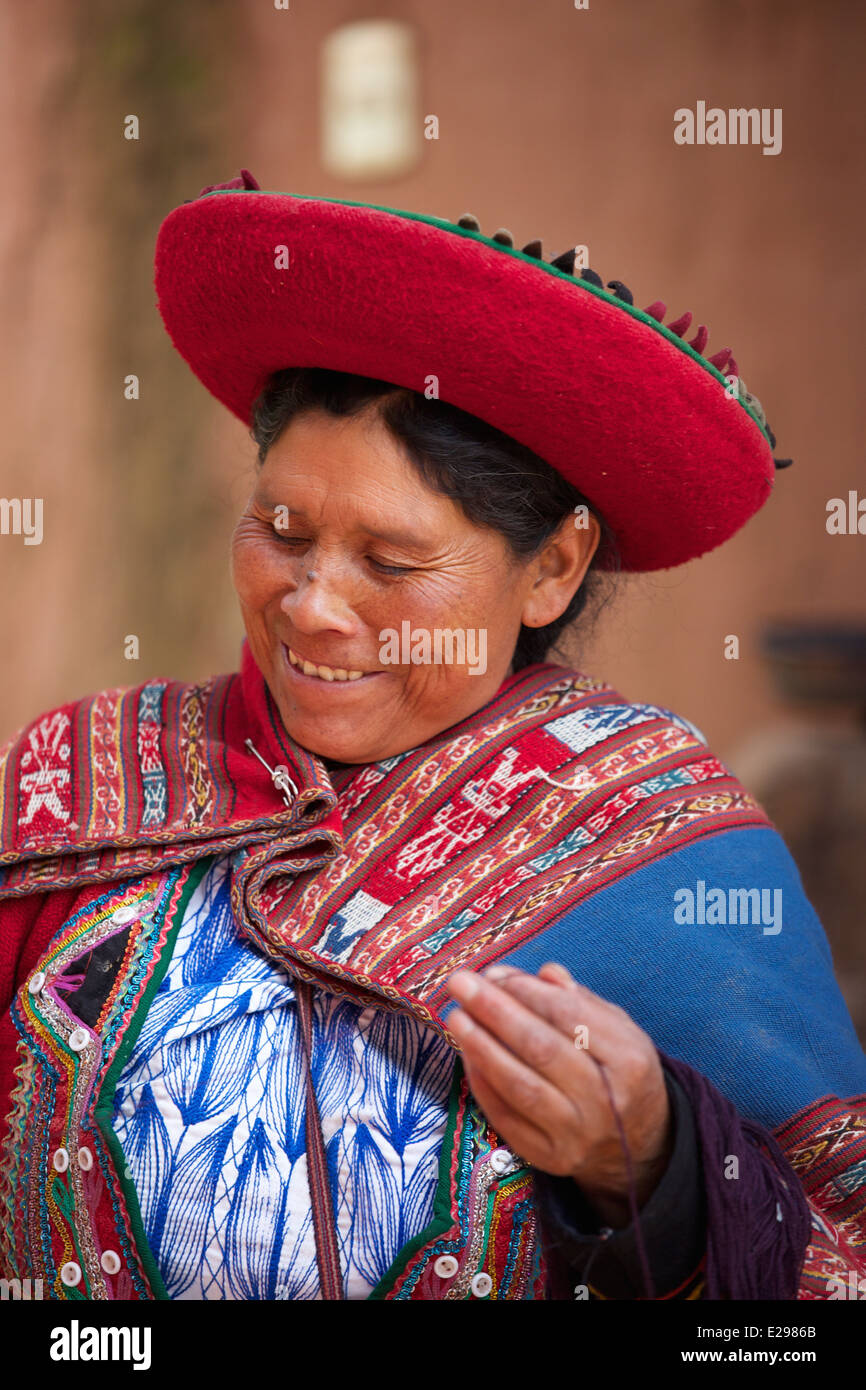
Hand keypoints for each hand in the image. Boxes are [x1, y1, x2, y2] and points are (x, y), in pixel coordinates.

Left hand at [445, 961, 672, 1227]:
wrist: (639, 1145)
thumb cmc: (619, 1072)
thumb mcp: (617, 1030)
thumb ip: (577, 999)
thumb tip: (533, 973)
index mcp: (628, 1059)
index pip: (570, 1016)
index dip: (527, 992)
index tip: (494, 973)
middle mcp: (605, 1100)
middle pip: (541, 1048)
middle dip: (495, 1011)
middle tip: (460, 984)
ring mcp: (576, 1134)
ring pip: (520, 1085)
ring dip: (481, 1047)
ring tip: (457, 1017)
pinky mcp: (549, 1157)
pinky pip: (506, 1117)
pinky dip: (482, 1083)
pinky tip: (467, 1055)